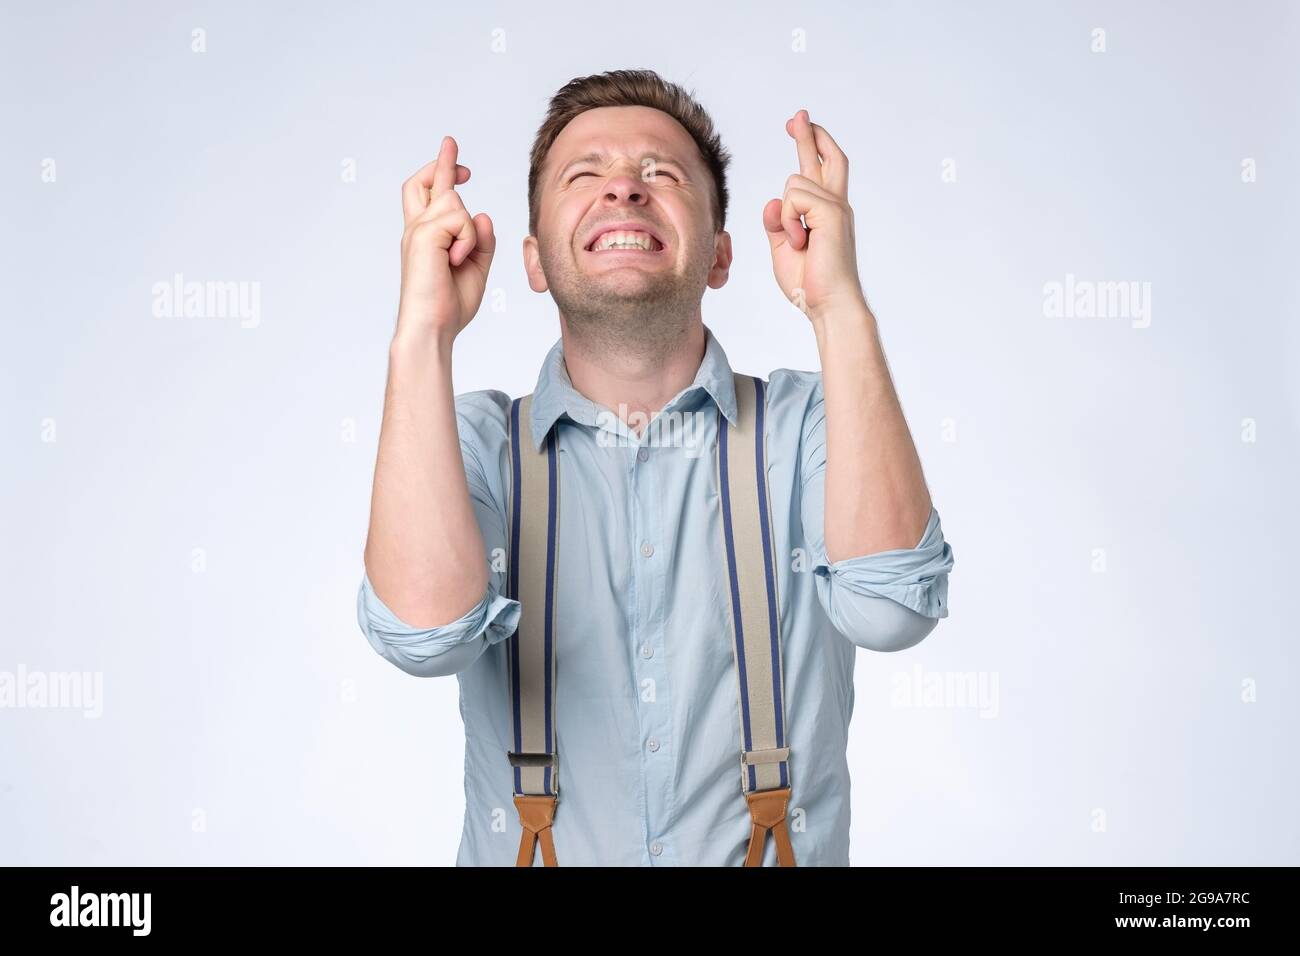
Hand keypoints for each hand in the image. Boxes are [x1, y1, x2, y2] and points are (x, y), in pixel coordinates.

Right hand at [396, 136, 495, 344]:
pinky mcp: (423, 234)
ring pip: (455, 202)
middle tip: (451, 143)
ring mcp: (417, 229)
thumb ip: (482, 242)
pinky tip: (455, 260)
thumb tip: (482, 214)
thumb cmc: (449, 304)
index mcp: (427, 237)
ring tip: (457, 260)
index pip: (429, 197)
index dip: (442, 175)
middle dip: (441, 163)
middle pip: (423, 183)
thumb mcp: (476, 269)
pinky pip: (460, 219)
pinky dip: (467, 240)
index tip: (461, 169)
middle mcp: (417, 229)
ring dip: (468, 232)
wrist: (433, 326)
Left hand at [762, 109, 864, 322]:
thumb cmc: (807, 283)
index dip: (810, 147)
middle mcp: (835, 205)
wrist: (827, 305)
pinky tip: (801, 242)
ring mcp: (836, 206)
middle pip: (825, 158)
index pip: (820, 171)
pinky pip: (793, 198)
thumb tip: (774, 200)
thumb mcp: (782, 247)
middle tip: (798, 114)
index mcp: (826, 213)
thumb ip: (777, 222)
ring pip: (793, 183)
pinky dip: (788, 221)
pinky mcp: (832, 212)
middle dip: (808, 134)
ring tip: (798, 244)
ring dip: (784, 216)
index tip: (798, 127)